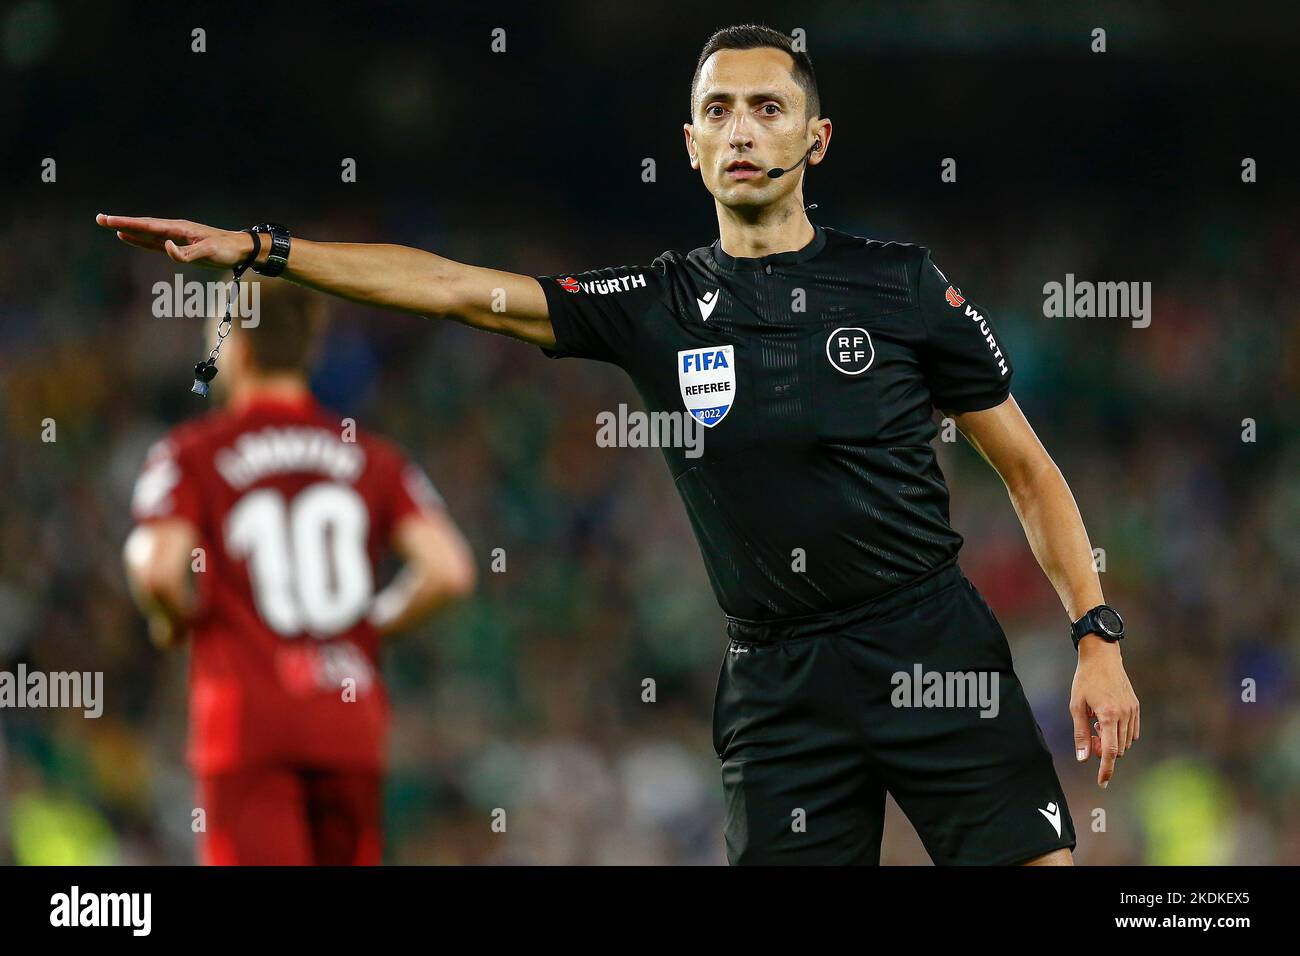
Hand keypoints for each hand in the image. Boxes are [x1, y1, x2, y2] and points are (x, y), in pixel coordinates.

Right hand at [95, 214, 254, 268]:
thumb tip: (165, 247)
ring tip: (108, 225)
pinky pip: (154, 242)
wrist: (241, 249)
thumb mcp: (209, 251)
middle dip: (121, 223)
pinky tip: (128, 237)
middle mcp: (174, 230)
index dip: (127, 224)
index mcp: (179, 229)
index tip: (108, 221)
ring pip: (146, 232)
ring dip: (127, 229)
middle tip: (99, 219)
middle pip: (142, 226)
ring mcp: (175, 237)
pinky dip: (139, 239)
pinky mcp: (179, 246)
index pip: (147, 226)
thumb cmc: (227, 249)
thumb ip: (187, 252)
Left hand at [1069, 636, 1139, 787]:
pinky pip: (1132, 732)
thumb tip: (1083, 758)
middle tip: (1092, 737)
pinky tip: (1108, 720)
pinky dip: (1121, 734)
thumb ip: (1080, 734)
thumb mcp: (1076, 706)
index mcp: (1109, 715)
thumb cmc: (1085, 681)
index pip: (1111, 751)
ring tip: (1098, 723)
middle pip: (1118, 748)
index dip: (1107, 769)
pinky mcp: (1136, 707)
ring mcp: (1133, 711)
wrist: (1102, 658)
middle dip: (1105, 750)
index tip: (1103, 783)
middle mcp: (1124, 715)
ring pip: (1126, 741)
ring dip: (1113, 741)